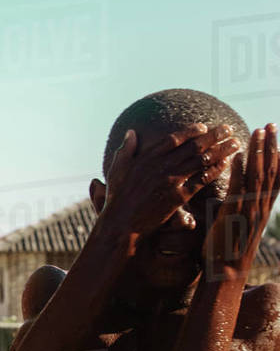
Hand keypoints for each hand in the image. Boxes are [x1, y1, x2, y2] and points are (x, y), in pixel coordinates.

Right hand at [102, 124, 240, 240]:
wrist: (122, 224)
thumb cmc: (117, 198)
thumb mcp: (117, 170)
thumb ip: (125, 150)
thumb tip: (131, 132)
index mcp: (146, 159)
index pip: (173, 139)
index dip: (190, 131)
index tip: (204, 126)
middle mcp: (160, 167)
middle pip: (193, 146)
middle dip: (213, 136)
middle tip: (227, 128)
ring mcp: (170, 181)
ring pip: (201, 160)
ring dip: (220, 150)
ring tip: (234, 143)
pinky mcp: (178, 197)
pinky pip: (201, 180)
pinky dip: (215, 170)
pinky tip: (225, 163)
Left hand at [203, 123, 279, 273]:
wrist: (224, 273)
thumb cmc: (226, 250)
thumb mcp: (236, 222)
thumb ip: (236, 205)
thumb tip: (231, 191)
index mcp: (262, 207)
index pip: (275, 176)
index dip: (278, 155)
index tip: (277, 137)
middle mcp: (260, 205)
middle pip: (270, 170)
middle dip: (271, 145)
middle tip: (270, 125)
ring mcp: (249, 209)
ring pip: (258, 175)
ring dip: (258, 151)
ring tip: (257, 131)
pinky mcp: (235, 214)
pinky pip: (239, 188)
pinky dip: (240, 171)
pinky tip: (238, 156)